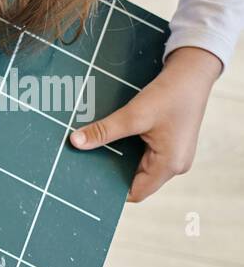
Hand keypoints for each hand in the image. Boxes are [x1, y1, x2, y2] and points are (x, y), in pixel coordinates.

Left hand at [70, 46, 220, 201]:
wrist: (192, 73)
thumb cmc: (170, 94)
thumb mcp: (134, 114)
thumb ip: (104, 131)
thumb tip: (75, 142)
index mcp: (170, 165)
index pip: (136, 193)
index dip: (112, 191)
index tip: (88, 182)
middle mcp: (175, 165)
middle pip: (137, 182)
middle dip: (112, 174)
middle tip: (85, 167)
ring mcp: (174, 156)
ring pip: (139, 169)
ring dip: (120, 161)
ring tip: (95, 154)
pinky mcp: (170, 146)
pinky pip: (145, 157)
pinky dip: (128, 152)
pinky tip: (111, 143)